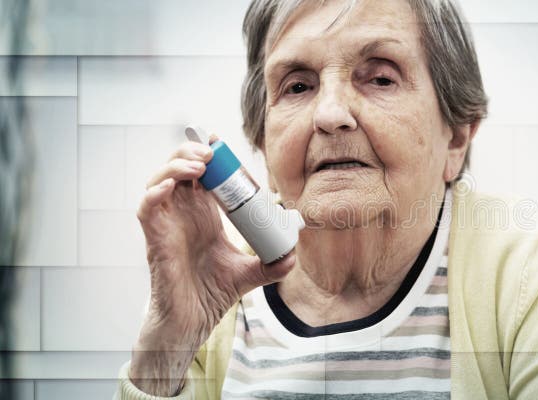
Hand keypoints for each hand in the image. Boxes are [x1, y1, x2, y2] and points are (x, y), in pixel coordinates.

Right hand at [129, 137, 294, 395]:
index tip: (218, 141)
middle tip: (211, 153)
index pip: (200, 174)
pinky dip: (153, 193)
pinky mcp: (155, 240)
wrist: (194, 320)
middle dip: (190, 153)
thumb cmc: (212, 293)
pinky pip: (145, 209)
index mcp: (203, 214)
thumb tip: (293, 255)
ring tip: (198, 165)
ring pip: (158, 181)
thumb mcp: (249, 273)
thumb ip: (271, 264)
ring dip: (174, 167)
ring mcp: (167, 225)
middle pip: (177, 169)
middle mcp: (182, 214)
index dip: (207, 155)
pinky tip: (168, 187)